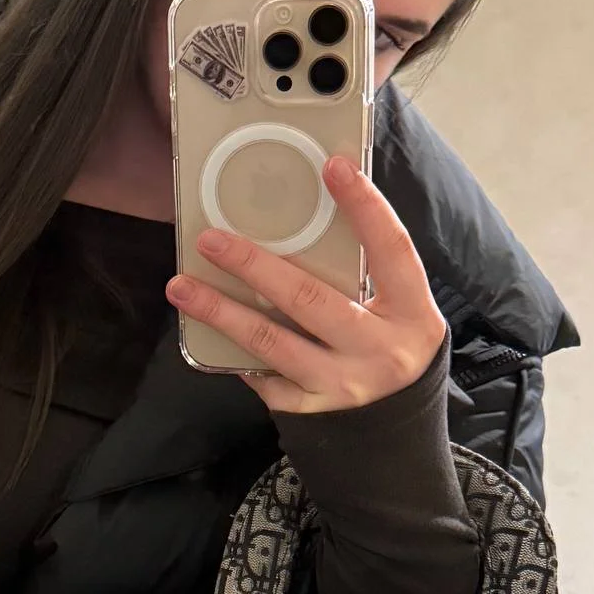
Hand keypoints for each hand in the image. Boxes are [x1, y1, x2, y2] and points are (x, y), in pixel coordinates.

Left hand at [166, 154, 445, 415]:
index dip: (365, 207)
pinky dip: (235, 355)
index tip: (332, 165)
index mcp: (411, 312)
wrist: (396, 428)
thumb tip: (313, 204)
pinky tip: (206, 333)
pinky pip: (266, 377)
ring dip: (222, 312)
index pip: (391, 249)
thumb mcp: (398, 307)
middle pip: (310, 299)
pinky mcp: (314, 409)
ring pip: (272, 342)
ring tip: (181, 286)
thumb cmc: (390, 344)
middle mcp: (380, 350)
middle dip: (254, 266)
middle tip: (211, 239)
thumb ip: (367, 267)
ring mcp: (344, 385)